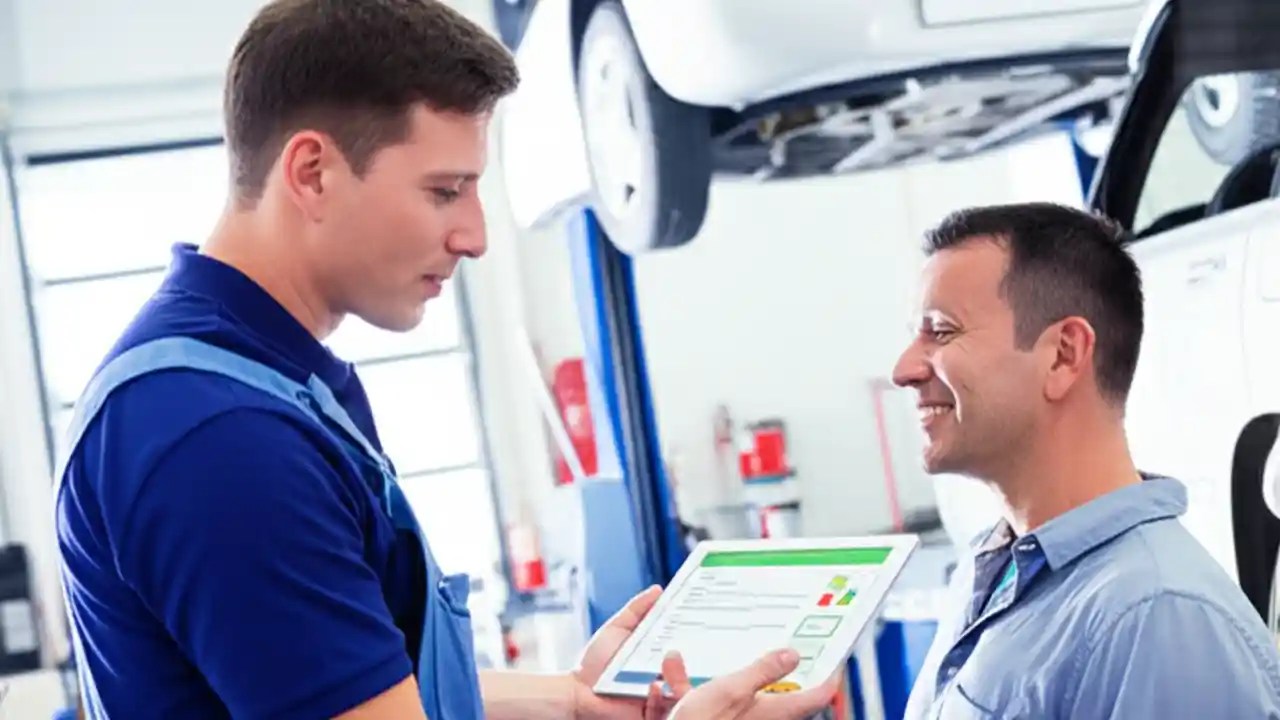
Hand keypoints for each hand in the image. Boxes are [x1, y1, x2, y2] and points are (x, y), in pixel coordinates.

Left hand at [569, 585, 690, 719]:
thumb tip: (659, 589)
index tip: (707, 621)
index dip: (699, 637)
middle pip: (693, 669)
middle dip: (700, 657)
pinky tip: (653, 685)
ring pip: (686, 690)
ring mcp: (663, 698)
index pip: (688, 647)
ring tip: (671, 659)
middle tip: (700, 643)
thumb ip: (636, 609)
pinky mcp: (655, 716)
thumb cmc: (596, 664)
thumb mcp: (617, 629)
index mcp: (660, 656)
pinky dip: (662, 698)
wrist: (577, 693)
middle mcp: (666, 677)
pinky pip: (669, 710)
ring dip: (681, 675)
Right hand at [664, 649, 840, 719]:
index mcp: (776, 712)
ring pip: (738, 690)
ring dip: (722, 670)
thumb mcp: (732, 690)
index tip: (833, 650)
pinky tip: (672, 670)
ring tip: (712, 648)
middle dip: (773, 663)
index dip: (829, 672)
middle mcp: (763, 719)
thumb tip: (793, 654)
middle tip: (778, 639)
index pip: (819, 694)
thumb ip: (762, 670)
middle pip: (783, 690)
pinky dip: (694, 683)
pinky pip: (709, 698)